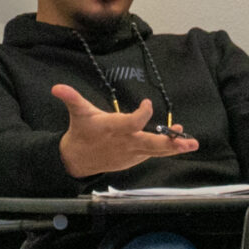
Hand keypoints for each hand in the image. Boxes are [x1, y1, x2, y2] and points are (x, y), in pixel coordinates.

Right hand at [54, 83, 197, 177]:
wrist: (77, 160)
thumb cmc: (82, 132)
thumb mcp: (78, 113)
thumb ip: (71, 98)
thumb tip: (56, 87)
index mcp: (113, 129)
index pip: (131, 123)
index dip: (141, 115)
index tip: (147, 104)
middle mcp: (126, 142)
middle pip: (150, 144)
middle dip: (169, 143)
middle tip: (186, 142)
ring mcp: (132, 153)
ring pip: (156, 151)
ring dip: (175, 147)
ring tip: (192, 143)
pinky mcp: (136, 158)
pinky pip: (154, 153)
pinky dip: (168, 148)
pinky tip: (182, 141)